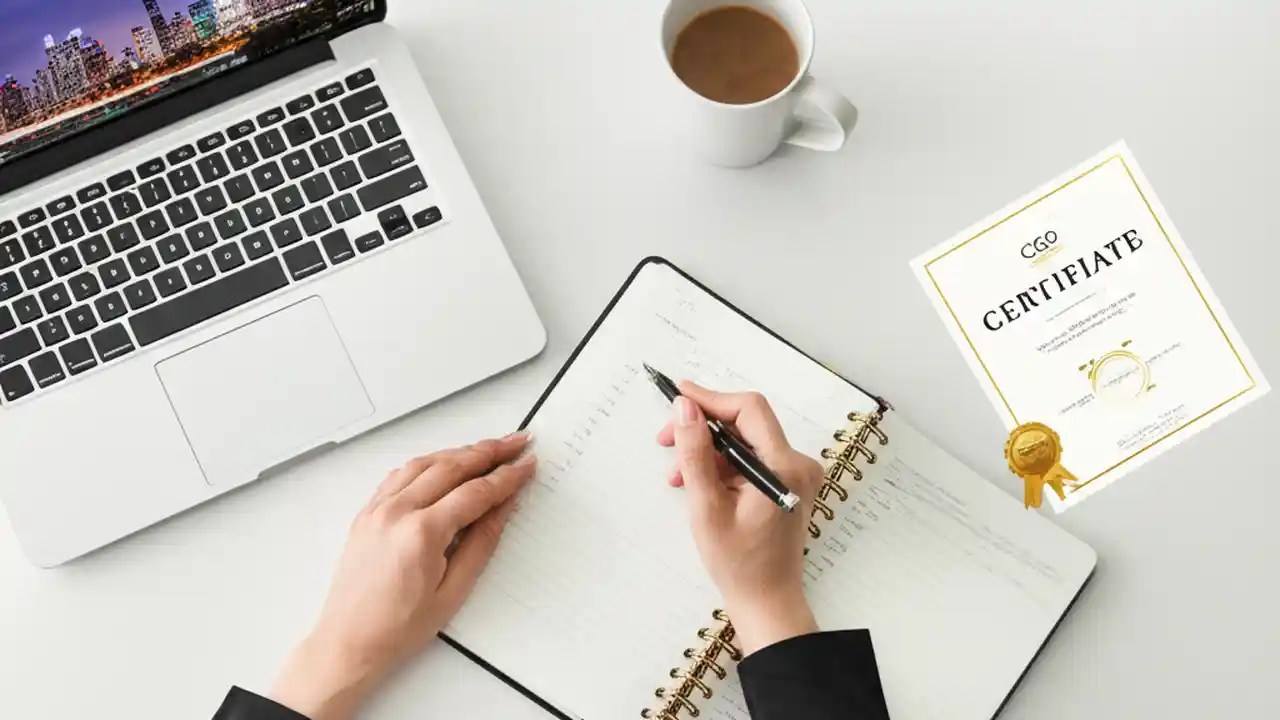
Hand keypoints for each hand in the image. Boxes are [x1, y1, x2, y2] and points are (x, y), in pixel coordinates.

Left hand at [270, 433, 535, 719]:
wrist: (349, 643)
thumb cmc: (396, 628)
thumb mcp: (452, 591)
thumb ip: (481, 543)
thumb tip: (502, 508)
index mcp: (421, 533)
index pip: (475, 492)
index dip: (506, 477)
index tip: (526, 465)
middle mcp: (396, 512)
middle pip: (452, 466)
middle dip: (488, 451)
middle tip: (515, 443)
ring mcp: (377, 510)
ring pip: (424, 463)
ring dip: (458, 452)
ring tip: (486, 448)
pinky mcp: (366, 513)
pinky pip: (399, 475)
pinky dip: (427, 462)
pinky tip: (442, 462)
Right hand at [658, 383, 823, 654]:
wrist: (767, 601)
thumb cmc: (740, 564)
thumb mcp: (707, 507)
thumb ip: (695, 454)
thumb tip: (684, 409)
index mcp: (784, 467)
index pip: (749, 409)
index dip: (711, 398)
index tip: (678, 395)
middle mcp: (797, 464)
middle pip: (746, 422)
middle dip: (703, 428)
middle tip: (666, 439)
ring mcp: (795, 474)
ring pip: (745, 441)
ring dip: (708, 450)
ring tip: (677, 475)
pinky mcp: (786, 484)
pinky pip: (750, 459)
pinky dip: (722, 465)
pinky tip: (697, 483)